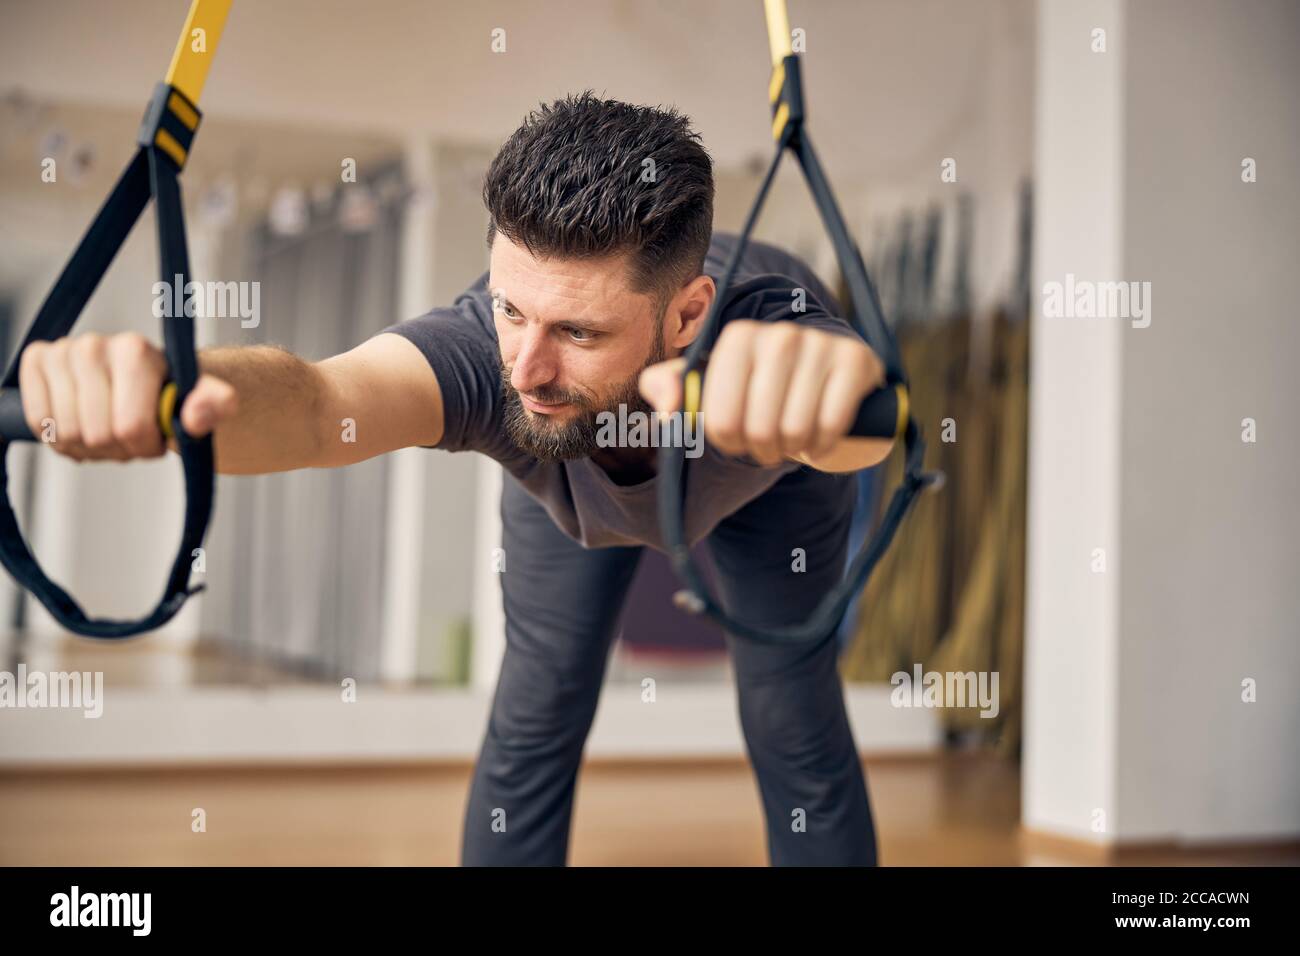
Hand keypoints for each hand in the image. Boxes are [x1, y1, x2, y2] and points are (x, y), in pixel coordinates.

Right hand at [17, 332, 236, 460]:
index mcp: (135, 351)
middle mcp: (93, 346)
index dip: (145, 446)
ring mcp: (61, 352)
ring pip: (66, 434)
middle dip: (120, 449)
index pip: (130, 427)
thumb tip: (195, 417)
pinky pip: (39, 422)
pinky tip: (84, 426)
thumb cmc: (176, 393)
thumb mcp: (206, 400)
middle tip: (134, 435)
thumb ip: (214, 406)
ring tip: (112, 429)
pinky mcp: (36, 361)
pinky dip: (62, 438)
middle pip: (97, 435)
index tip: (158, 437)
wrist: (152, 375)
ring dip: (92, 448)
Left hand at [638, 320, 886, 467]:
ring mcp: (819, 344)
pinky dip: (823, 444)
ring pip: (796, 429)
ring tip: (792, 438)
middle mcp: (778, 334)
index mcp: (737, 338)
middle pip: (759, 428)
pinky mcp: (854, 360)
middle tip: (768, 443)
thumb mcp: (713, 387)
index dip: (728, 441)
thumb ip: (673, 389)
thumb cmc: (762, 390)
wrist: (827, 383)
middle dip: (762, 449)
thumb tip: (667, 406)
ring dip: (794, 447)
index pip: (720, 419)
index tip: (735, 437)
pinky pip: (831, 424)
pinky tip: (820, 436)